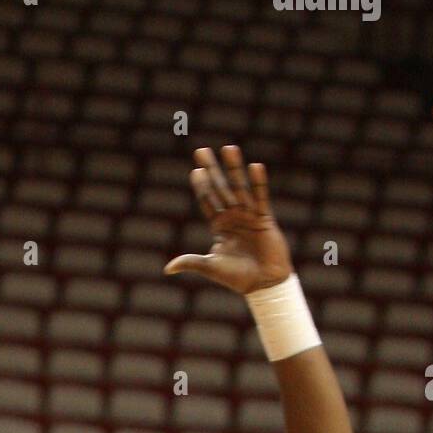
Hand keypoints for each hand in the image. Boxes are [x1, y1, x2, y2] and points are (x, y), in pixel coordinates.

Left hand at [165, 146, 293, 294]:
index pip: (207, 201)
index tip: (195, 170)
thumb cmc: (238, 277)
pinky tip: (255, 166)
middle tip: (201, 150)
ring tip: (228, 148)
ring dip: (234, 169)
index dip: (201, 186)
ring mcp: (249, 215)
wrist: (263, 284)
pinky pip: (261, 197)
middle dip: (212, 169)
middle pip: (220, 188)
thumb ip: (191, 262)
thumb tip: (167, 269)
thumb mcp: (211, 267)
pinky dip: (259, 183)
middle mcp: (233, 217)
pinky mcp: (265, 218)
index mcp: (219, 226)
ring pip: (240, 187)